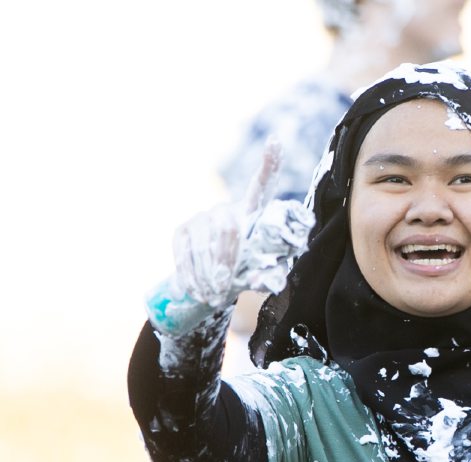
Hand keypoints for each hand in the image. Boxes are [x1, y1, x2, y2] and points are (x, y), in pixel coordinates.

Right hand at [149, 140, 310, 335]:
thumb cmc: (247, 272)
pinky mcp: (182, 230)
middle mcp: (227, 209)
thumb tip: (264, 279)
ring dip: (208, 275)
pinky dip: (190, 276)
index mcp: (254, 214)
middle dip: (226, 262)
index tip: (275, 142)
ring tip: (214, 296)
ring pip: (203, 245)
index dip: (269, 165)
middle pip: (227, 229)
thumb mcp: (262, 274)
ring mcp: (202, 218)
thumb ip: (267, 274)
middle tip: (225, 290)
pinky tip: (196, 291)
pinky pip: (183, 253)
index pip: (263, 186)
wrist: (215, 279)